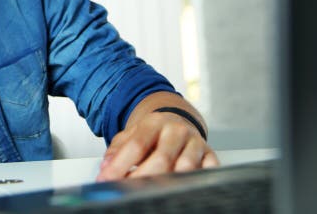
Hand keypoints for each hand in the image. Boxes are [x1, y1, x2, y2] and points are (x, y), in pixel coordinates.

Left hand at [96, 111, 218, 180]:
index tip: (106, 180)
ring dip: (168, 183)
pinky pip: (207, 172)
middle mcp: (177, 130)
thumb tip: (106, 167)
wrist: (178, 122)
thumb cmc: (152, 134)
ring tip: (151, 193)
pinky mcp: (210, 155)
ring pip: (185, 168)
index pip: (136, 146)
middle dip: (142, 178)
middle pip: (161, 159)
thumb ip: (117, 150)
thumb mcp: (131, 134)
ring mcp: (195, 143)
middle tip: (128, 191)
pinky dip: (194, 182)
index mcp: (154, 122)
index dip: (120, 165)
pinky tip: (180, 189)